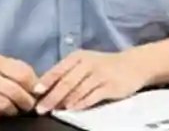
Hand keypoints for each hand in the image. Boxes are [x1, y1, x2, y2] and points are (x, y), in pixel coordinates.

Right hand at [0, 54, 38, 121]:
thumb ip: (17, 71)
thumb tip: (39, 86)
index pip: (22, 73)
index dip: (34, 86)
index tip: (38, 92)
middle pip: (14, 91)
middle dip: (26, 102)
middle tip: (28, 106)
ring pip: (3, 105)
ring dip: (13, 110)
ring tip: (14, 109)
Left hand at [33, 49, 153, 113]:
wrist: (133, 65)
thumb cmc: (103, 66)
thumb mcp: (85, 63)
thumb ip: (67, 74)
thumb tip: (45, 90)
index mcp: (79, 57)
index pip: (58, 69)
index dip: (46, 82)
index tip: (35, 93)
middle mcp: (88, 63)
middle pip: (67, 81)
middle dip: (52, 96)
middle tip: (41, 108)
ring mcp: (100, 74)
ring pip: (78, 89)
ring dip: (65, 101)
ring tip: (55, 110)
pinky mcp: (110, 86)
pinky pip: (93, 96)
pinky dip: (82, 103)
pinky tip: (73, 109)